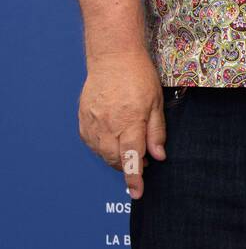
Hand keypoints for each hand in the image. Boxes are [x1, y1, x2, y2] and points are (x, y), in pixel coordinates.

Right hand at [78, 52, 166, 199]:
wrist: (113, 56)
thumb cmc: (138, 75)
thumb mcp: (156, 102)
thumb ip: (156, 132)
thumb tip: (158, 156)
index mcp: (130, 120)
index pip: (132, 157)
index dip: (134, 178)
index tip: (137, 192)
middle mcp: (109, 124)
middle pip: (116, 159)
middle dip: (128, 166)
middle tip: (142, 157)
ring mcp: (93, 121)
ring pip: (102, 153)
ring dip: (115, 157)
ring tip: (128, 144)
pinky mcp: (83, 118)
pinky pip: (91, 142)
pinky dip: (102, 147)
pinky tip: (112, 138)